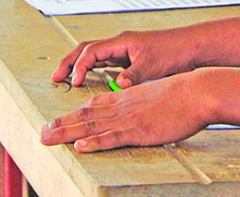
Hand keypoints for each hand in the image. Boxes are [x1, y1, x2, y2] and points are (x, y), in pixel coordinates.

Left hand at [41, 71, 209, 151]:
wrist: (198, 92)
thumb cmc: (183, 94)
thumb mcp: (157, 95)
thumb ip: (143, 103)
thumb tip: (139, 112)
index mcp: (127, 97)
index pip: (94, 104)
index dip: (74, 113)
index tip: (58, 120)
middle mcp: (122, 106)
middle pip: (86, 115)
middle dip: (62, 124)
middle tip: (42, 132)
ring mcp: (129, 118)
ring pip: (92, 126)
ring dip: (68, 133)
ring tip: (48, 138)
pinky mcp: (140, 130)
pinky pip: (113, 137)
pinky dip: (95, 142)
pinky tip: (81, 146)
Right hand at [52, 27, 199, 88]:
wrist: (190, 46)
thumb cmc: (174, 51)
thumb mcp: (153, 65)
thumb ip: (134, 75)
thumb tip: (118, 86)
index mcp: (122, 41)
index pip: (91, 51)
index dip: (79, 66)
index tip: (74, 82)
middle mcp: (120, 43)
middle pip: (86, 49)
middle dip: (69, 61)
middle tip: (55, 77)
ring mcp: (124, 50)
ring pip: (93, 54)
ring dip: (78, 64)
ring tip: (65, 78)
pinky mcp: (129, 57)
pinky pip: (104, 61)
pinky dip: (91, 69)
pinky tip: (88, 80)